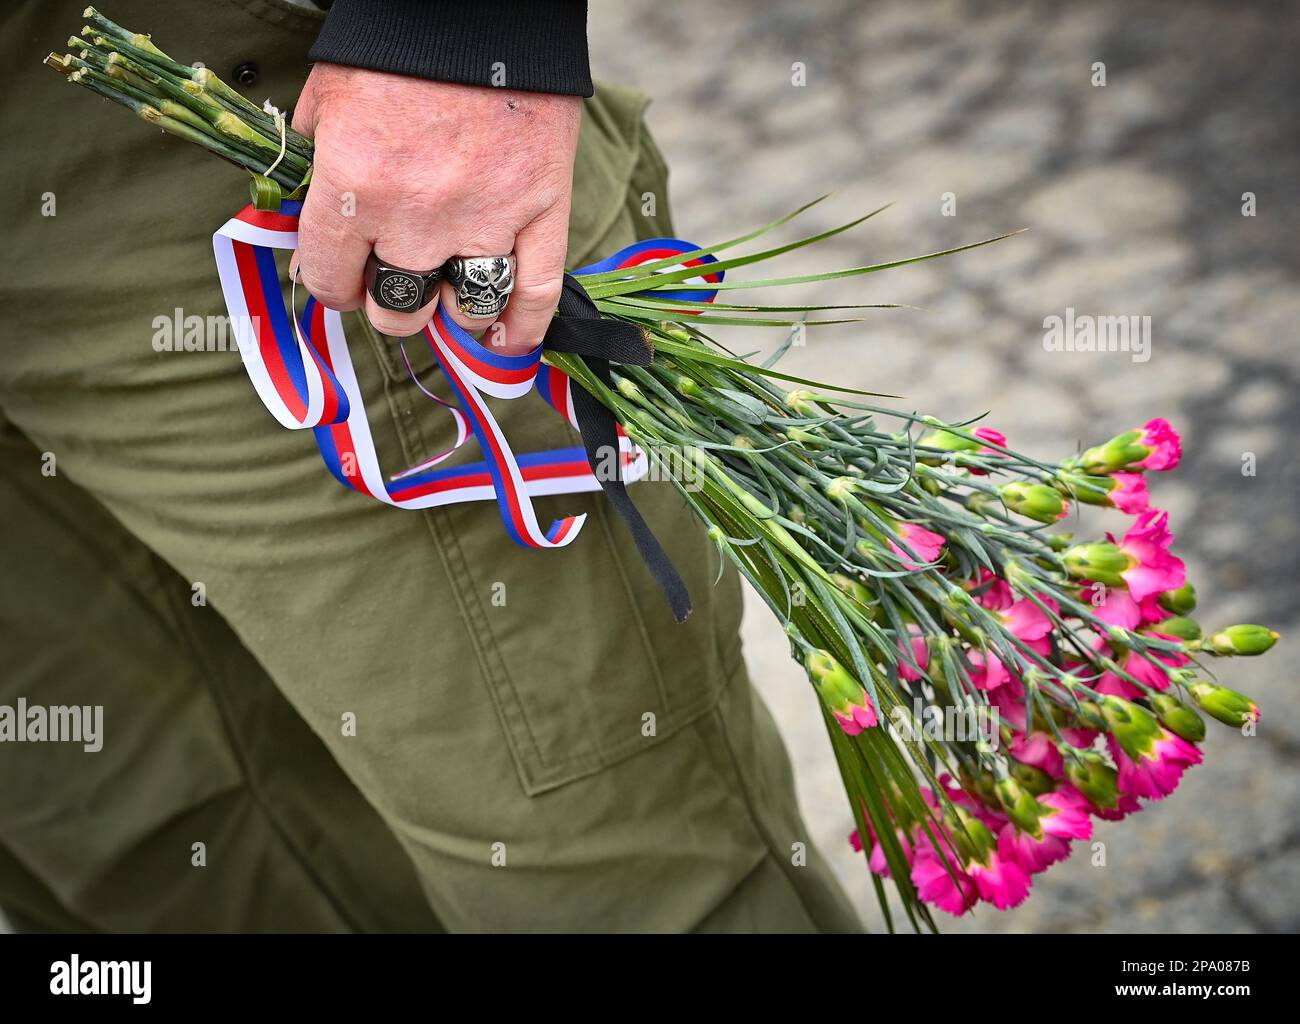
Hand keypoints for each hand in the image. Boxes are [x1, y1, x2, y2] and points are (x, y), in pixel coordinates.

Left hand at [291, 63, 581, 354]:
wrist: (477, 4)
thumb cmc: (396, 45)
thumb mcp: (327, 96)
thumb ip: (316, 164)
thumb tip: (313, 222)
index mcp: (355, 187)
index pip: (331, 280)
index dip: (332, 285)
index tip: (342, 279)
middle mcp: (416, 218)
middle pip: (397, 307)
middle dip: (389, 301)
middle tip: (394, 281)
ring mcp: (485, 219)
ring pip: (462, 309)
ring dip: (449, 310)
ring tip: (448, 289)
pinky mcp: (540, 210)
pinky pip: (534, 293)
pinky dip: (522, 326)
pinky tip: (504, 338)